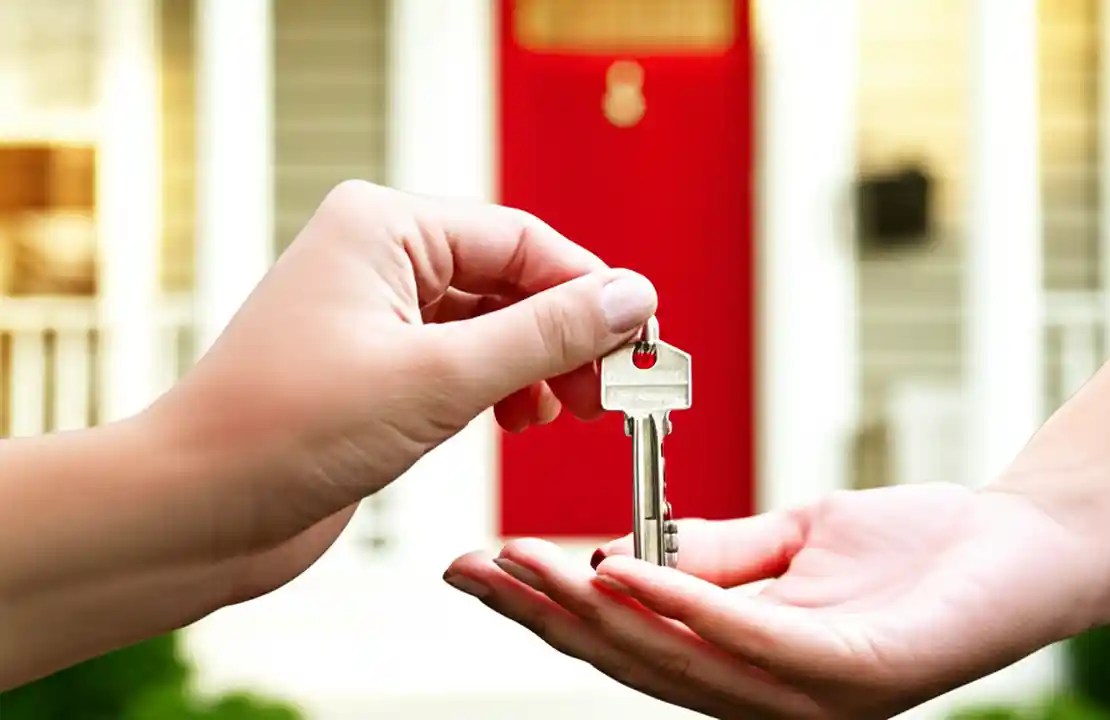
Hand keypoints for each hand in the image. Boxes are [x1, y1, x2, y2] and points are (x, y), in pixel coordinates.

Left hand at [153, 180, 656, 601]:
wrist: (196, 511)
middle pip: (511, 280)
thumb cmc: (285, 432)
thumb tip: (631, 297)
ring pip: (492, 323)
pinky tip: (516, 419)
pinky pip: (463, 360)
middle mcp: (380, 258)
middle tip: (611, 389)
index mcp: (384, 227)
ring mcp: (376, 313)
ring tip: (562, 412)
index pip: (521, 241)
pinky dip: (501, 388)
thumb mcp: (440, 379)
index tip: (641, 339)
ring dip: (537, 366)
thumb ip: (546, 334)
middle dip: (566, 335)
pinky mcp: (376, 367)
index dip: (589, 290)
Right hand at [445, 483, 1109, 718]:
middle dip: (547, 616)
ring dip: (596, 614)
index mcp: (748, 667)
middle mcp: (771, 698)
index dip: (551, 612)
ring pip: (680, 663)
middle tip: (476, 568)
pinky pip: (755, 641)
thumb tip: (623, 548)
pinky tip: (625, 572)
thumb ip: (715, 556)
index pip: (630, 646)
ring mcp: (815, 696)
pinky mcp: (862, 674)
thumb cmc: (915, 548)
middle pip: (636, 664)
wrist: (1027, 545)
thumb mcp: (793, 539)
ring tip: (530, 566)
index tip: (482, 565)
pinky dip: (683, 607)